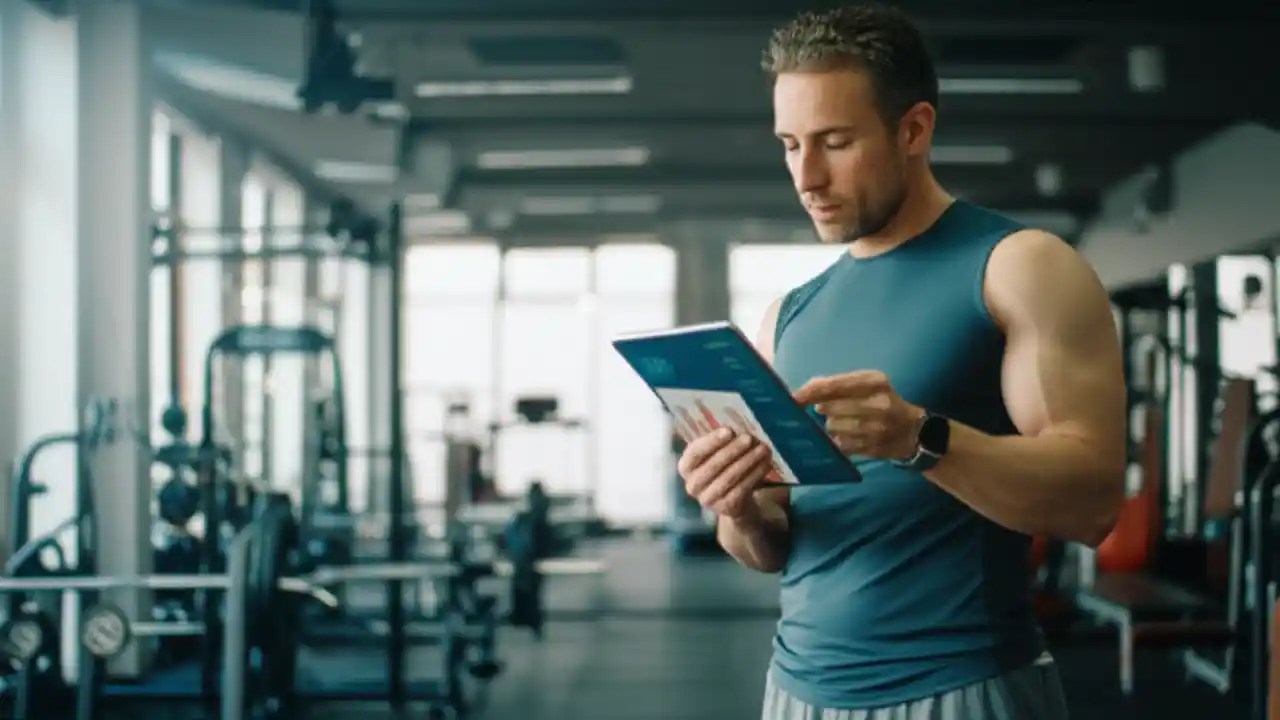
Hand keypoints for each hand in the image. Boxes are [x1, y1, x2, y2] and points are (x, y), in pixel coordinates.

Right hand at [677, 427, 773, 518]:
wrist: (732, 499)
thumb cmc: (722, 468)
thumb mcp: (716, 453)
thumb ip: (721, 442)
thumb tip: (736, 432)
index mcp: (686, 467)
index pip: (694, 453)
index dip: (711, 441)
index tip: (729, 431)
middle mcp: (692, 485)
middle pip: (713, 465)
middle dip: (733, 450)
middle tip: (749, 438)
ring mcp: (707, 499)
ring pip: (729, 477)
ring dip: (748, 461)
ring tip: (762, 449)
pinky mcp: (724, 508)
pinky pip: (741, 489)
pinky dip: (755, 475)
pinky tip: (765, 464)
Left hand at [792, 370, 924, 459]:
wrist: (912, 432)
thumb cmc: (881, 402)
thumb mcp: (866, 385)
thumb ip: (836, 384)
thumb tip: (803, 391)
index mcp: (875, 381)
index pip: (835, 385)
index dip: (811, 391)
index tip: (793, 397)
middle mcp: (879, 403)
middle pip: (830, 407)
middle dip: (822, 409)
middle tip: (823, 409)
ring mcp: (877, 428)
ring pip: (833, 427)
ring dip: (831, 425)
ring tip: (842, 422)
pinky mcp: (873, 447)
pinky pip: (841, 444)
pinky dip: (838, 440)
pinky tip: (847, 436)